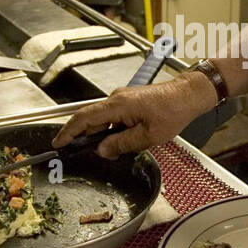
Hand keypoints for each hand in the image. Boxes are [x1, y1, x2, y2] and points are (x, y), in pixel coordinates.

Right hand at [52, 72, 216, 158]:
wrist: (187, 95)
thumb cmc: (173, 111)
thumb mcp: (147, 136)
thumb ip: (122, 144)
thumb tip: (103, 150)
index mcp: (118, 105)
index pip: (84, 118)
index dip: (69, 131)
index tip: (59, 142)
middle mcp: (117, 98)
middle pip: (92, 119)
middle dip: (87, 137)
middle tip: (88, 153)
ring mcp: (122, 98)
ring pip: (103, 119)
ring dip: (102, 135)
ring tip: (112, 149)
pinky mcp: (128, 101)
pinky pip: (112, 116)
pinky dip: (111, 129)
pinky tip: (122, 140)